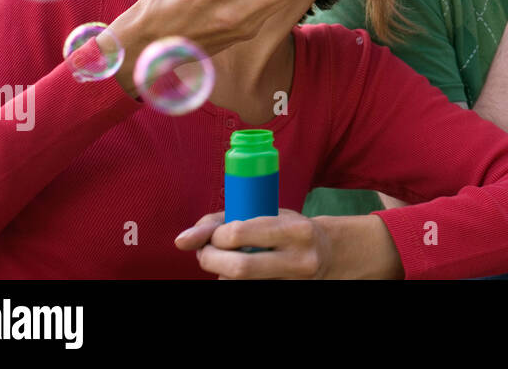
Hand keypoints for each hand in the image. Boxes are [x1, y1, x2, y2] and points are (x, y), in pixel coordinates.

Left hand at [176, 209, 330, 278]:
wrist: (326, 254)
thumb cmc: (287, 228)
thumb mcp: (264, 213)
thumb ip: (219, 221)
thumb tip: (181, 241)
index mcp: (296, 230)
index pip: (239, 234)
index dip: (215, 237)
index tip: (214, 235)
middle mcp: (300, 260)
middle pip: (238, 269)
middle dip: (211, 260)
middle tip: (207, 253)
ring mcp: (294, 283)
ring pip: (238, 284)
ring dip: (222, 275)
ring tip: (228, 261)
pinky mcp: (287, 292)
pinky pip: (246, 291)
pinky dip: (233, 282)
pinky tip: (241, 274)